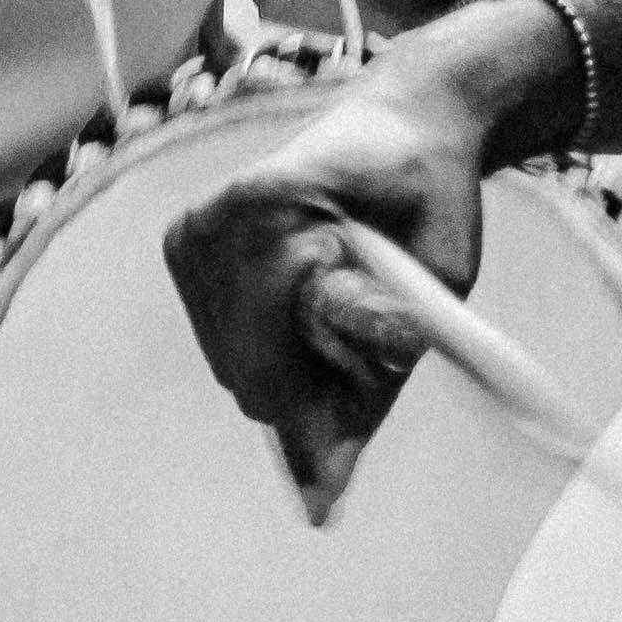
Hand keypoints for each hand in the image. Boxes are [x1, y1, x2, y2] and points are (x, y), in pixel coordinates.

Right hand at [163, 0, 575, 519]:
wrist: (403, 122)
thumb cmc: (431, 199)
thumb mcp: (437, 282)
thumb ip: (380, 373)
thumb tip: (326, 489)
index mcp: (273, 204)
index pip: (265, 357)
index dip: (309, 428)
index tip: (332, 498)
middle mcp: (215, 215)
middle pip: (246, 373)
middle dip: (310, 398)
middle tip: (376, 361)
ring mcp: (192, 228)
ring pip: (233, 365)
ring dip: (293, 372)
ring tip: (349, 316)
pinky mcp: (184, 242)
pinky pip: (221, 339)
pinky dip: (269, 348)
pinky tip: (309, 306)